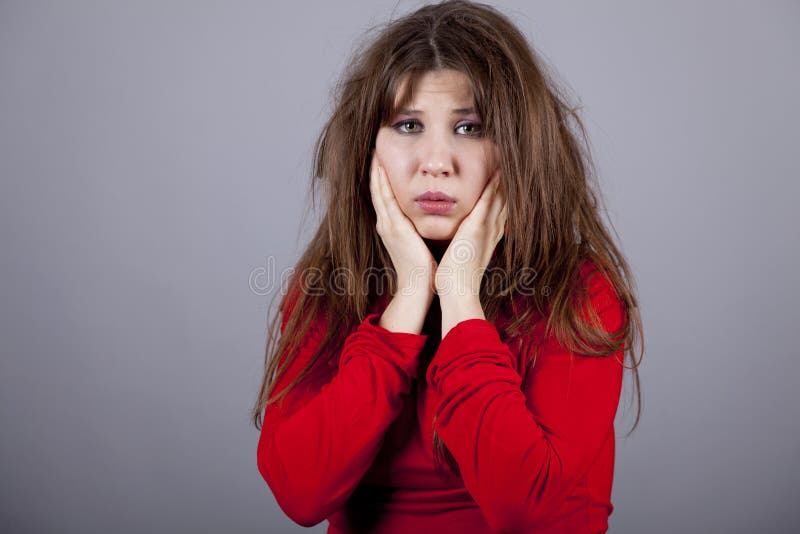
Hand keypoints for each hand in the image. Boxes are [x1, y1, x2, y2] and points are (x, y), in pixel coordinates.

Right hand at [369, 152, 436, 301]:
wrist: (418, 287)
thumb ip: (416, 230)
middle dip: (374, 170)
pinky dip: (381, 182)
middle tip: (374, 148)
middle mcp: (386, 224)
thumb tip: (423, 220)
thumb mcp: (417, 244)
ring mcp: (388, 226)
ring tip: (375, 152)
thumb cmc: (423, 269)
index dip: (380, 178)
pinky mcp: (394, 228)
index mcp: (391, 228)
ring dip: (375, 171)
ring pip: (378, 191)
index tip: (381, 159)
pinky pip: (385, 198)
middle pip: (376, 190)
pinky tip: (380, 167)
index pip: (383, 197)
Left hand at [435, 170, 506, 301]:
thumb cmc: (457, 279)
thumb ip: (467, 246)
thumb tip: (461, 240)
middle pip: (505, 202)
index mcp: (489, 238)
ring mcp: (486, 230)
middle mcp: (492, 231)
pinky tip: (498, 173)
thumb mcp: (465, 258)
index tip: (506, 180)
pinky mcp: (476, 229)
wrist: (459, 292)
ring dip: (504, 181)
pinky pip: (487, 203)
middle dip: (509, 185)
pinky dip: (493, 188)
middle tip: (515, 166)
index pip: (499, 211)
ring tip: (508, 163)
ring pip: (500, 199)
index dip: (504, 195)